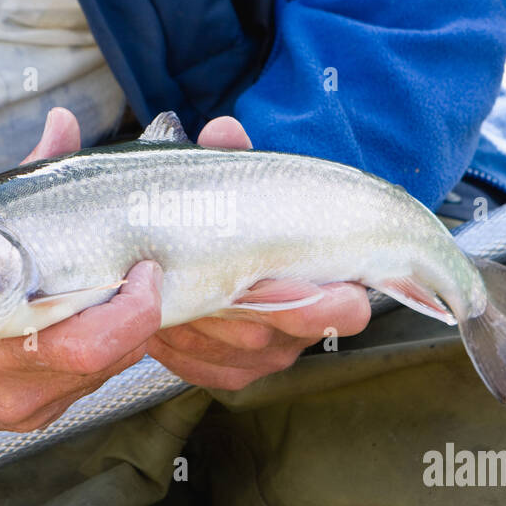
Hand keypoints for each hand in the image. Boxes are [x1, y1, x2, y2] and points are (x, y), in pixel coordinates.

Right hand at [0, 108, 160, 434]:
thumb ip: (26, 179)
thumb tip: (62, 124)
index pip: (88, 346)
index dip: (132, 311)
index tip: (146, 271)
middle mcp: (14, 387)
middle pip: (110, 360)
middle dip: (140, 315)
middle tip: (147, 275)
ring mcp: (25, 408)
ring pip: (106, 373)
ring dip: (125, 333)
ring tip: (122, 290)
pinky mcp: (33, 417)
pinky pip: (87, 385)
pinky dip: (101, 350)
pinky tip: (92, 317)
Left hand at [144, 117, 371, 390]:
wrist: (200, 268)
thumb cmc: (237, 228)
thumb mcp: (236, 195)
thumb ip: (235, 168)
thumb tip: (225, 132)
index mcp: (322, 286)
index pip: (348, 310)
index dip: (327, 305)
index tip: (294, 284)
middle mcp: (299, 329)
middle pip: (277, 332)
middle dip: (235, 309)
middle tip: (203, 284)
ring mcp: (265, 354)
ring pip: (235, 351)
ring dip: (195, 323)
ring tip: (162, 292)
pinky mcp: (230, 372)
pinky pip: (206, 371)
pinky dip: (177, 349)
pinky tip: (157, 324)